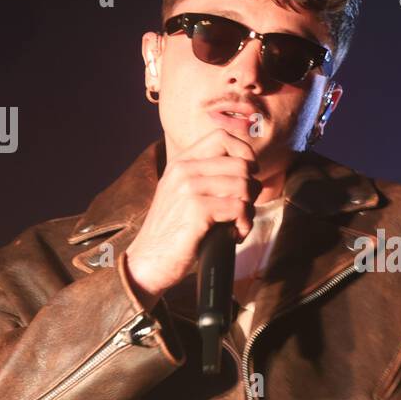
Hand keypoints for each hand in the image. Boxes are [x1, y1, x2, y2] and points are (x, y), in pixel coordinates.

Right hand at [124, 129, 259, 305]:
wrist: (148, 262)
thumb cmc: (174, 232)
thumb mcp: (184, 195)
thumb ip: (208, 177)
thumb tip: (250, 169)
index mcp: (181, 163)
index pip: (223, 138)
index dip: (245, 154)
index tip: (248, 177)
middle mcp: (184, 170)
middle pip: (241, 164)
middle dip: (252, 189)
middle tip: (241, 210)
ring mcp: (188, 188)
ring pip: (244, 186)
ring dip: (249, 210)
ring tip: (237, 225)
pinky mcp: (196, 209)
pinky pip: (239, 208)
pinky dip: (244, 225)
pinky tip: (234, 235)